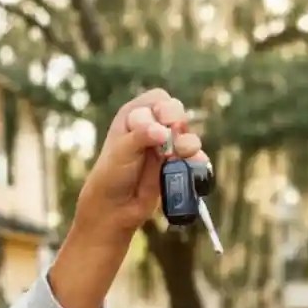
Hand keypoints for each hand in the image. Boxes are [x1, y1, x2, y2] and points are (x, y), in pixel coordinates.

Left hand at [74, 88, 208, 245]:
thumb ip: (140, 136)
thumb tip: (162, 132)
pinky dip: (196, 159)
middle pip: (177, 113)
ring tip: (180, 153)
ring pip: (188, 135)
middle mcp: (151, 127)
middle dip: (178, 123)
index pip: (159, 99)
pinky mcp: (175, 165)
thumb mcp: (121, 151)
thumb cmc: (111, 175)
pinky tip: (192, 163)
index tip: (162, 122)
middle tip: (171, 137)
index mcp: (134, 116)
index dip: (163, 108)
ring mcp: (165, 146)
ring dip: (188, 142)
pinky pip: (194, 157)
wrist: (114, 208)